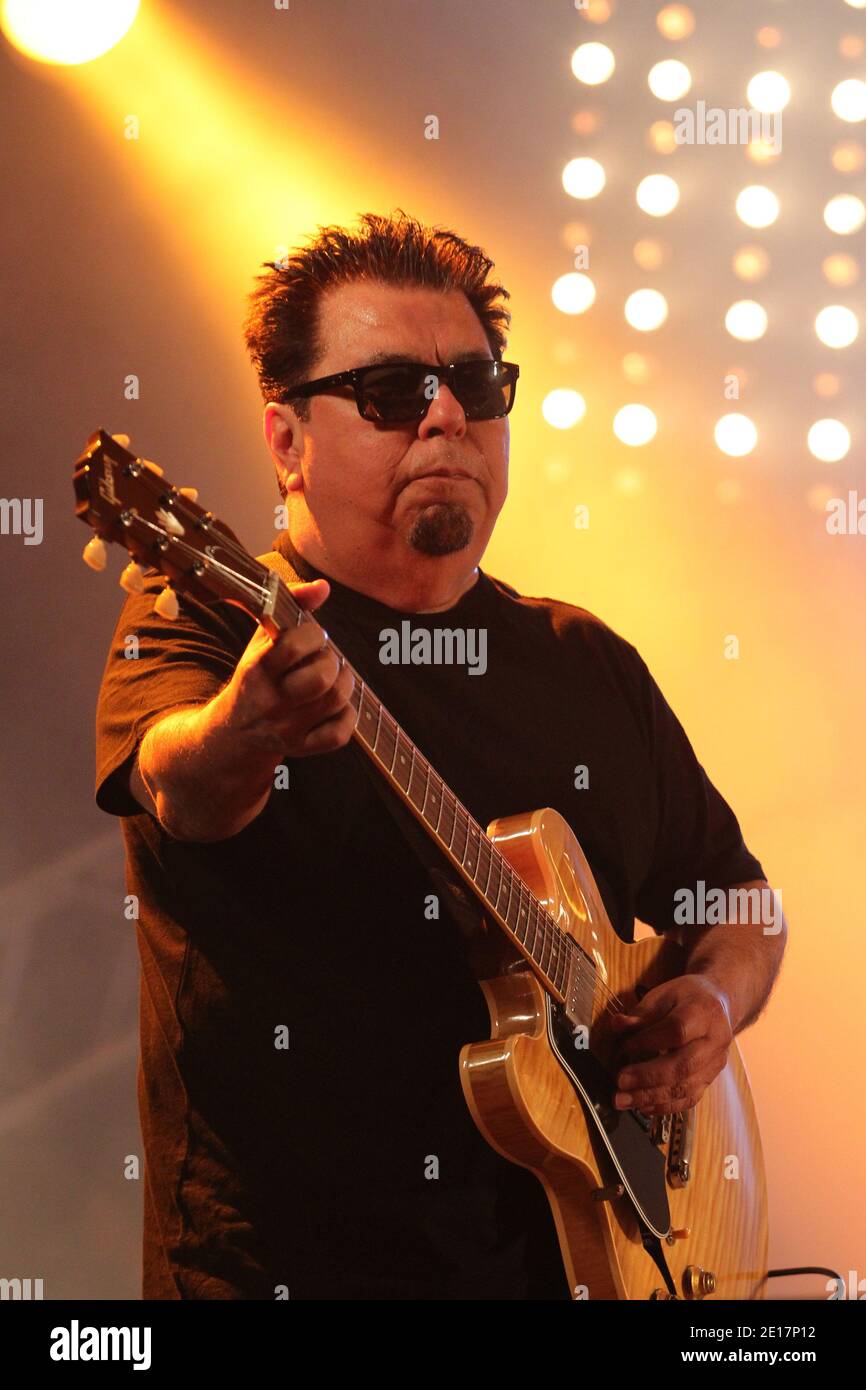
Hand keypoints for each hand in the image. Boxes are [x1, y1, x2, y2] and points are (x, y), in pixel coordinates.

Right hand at [218, 578, 357, 756]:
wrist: (233, 733)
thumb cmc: (255, 676)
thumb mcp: (262, 638)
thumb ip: (291, 604)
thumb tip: (323, 588)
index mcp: (256, 670)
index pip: (293, 647)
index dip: (312, 635)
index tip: (312, 636)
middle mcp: (270, 702)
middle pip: (320, 679)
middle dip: (331, 661)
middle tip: (323, 659)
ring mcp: (287, 729)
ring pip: (335, 701)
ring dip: (344, 682)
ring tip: (333, 676)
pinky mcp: (302, 748)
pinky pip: (340, 734)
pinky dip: (346, 716)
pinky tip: (334, 705)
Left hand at [607, 975, 733, 1115]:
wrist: (718, 1004)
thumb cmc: (685, 997)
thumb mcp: (663, 994)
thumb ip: (641, 1013)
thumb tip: (616, 1025)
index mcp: (704, 1013)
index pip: (677, 1031)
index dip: (649, 1041)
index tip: (625, 1046)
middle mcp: (715, 1041)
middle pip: (683, 1065)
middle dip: (648, 1076)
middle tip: (619, 1081)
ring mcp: (715, 1064)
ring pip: (686, 1087)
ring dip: (651, 1097)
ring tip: (623, 1100)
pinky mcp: (711, 1080)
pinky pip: (689, 1099)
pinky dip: (664, 1106)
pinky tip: (642, 1106)